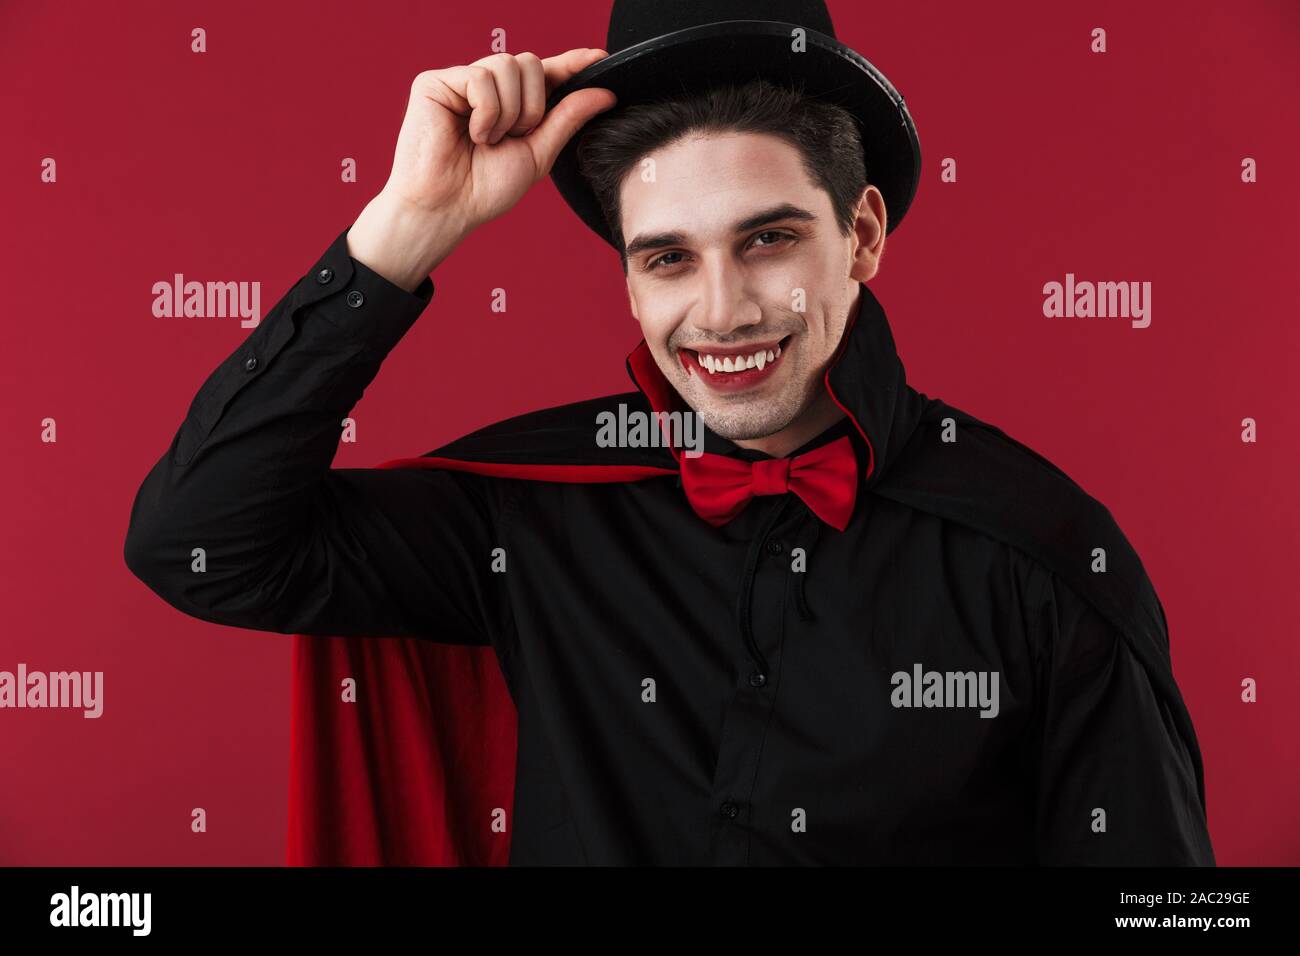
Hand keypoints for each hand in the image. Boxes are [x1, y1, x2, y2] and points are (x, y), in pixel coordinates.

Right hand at [381, 48, 615, 231]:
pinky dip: (485, 112)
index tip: (600, 59)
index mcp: (511, 104)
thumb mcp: (538, 154)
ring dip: (508, 112)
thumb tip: (604, 93)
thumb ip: (568, 119)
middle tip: (512, 137)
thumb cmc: (484, 189)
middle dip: (533, 106)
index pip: (545, 73)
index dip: (571, 64)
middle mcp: (486, 88)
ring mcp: (460, 82)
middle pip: (530, 62)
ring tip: (487, 140)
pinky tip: (471, 134)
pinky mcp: (435, 82)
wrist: (447, 208)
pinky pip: (480, 77)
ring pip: (507, 64)